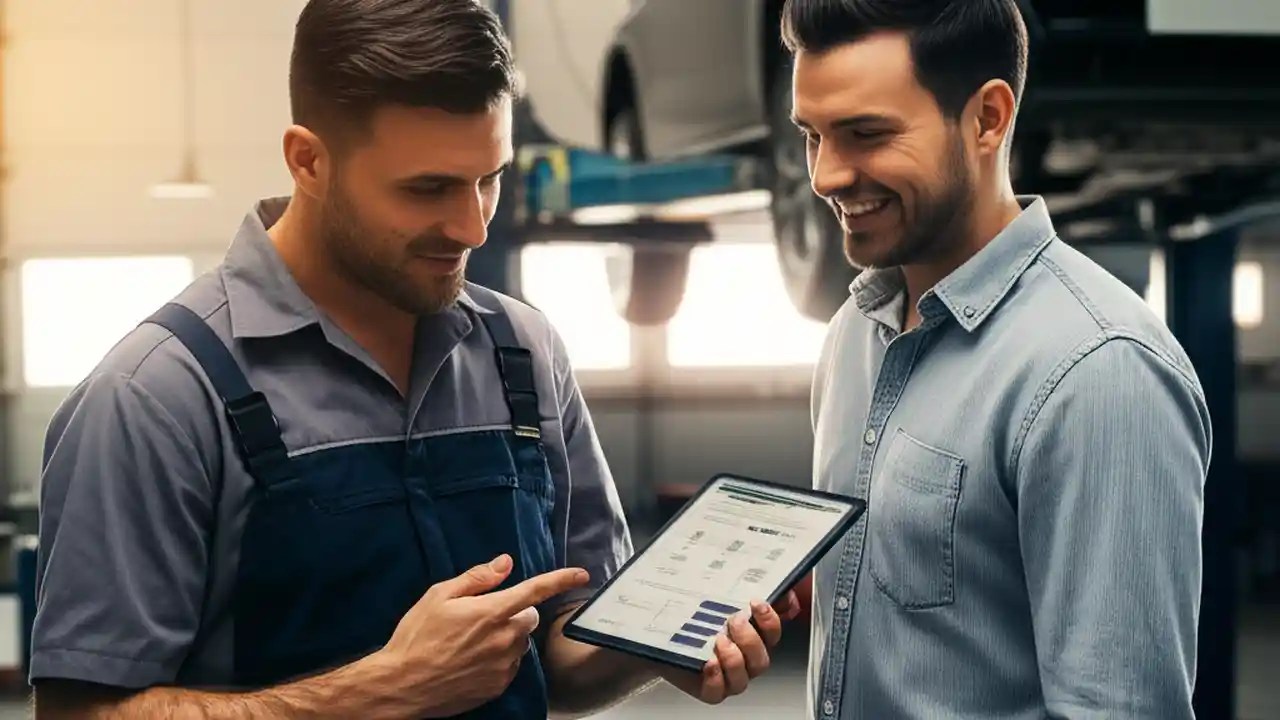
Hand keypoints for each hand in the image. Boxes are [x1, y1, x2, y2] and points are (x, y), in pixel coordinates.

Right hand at [377, 554, 589, 717]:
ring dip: (508, 636)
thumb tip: (505, 563)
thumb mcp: (439, 596)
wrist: (402, 685)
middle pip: (530, 617)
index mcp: (491, 612)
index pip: (535, 591)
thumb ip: (477, 578)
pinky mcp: (498, 686)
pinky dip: (500, 658)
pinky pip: (510, 665)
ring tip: (473, 641)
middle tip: (485, 615)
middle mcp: (504, 639)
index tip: (582, 575)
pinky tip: (472, 660)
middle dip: (515, 612)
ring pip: (521, 642)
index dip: (561, 580)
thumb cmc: (416, 636)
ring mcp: (503, 666)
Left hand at [661, 592, 800, 703]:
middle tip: (734, 621)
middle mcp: (744, 660)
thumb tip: (770, 583)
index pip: (773, 633)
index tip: (755, 603)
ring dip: (733, 659)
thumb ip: (741, 589)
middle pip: (761, 659)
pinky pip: (717, 692)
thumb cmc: (693, 616)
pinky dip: (715, 678)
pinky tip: (708, 662)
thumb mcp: (716, 596)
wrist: (662, 632)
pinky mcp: (708, 689)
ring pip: (742, 679)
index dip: (769, 620)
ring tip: (719, 640)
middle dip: (750, 639)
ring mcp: (728, 677)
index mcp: (753, 638)